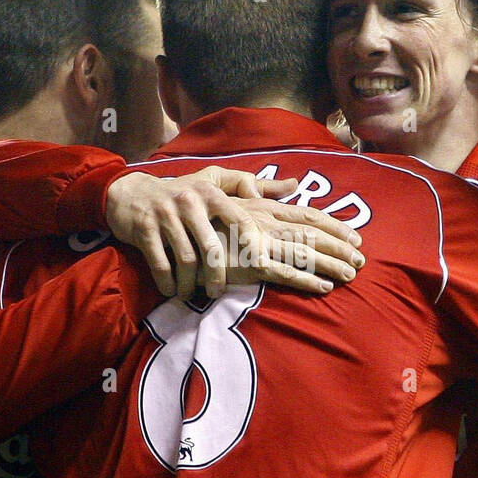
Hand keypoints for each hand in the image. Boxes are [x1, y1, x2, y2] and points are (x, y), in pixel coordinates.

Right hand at [106, 168, 364, 299]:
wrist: (130, 196)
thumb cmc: (183, 193)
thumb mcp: (219, 184)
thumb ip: (256, 187)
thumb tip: (295, 184)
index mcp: (229, 196)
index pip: (279, 219)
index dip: (319, 236)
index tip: (348, 254)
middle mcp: (207, 205)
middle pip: (246, 242)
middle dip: (294, 266)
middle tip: (323, 283)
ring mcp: (178, 218)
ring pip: (199, 257)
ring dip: (201, 280)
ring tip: (205, 293)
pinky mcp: (152, 232)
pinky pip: (167, 264)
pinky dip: (172, 282)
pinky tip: (176, 294)